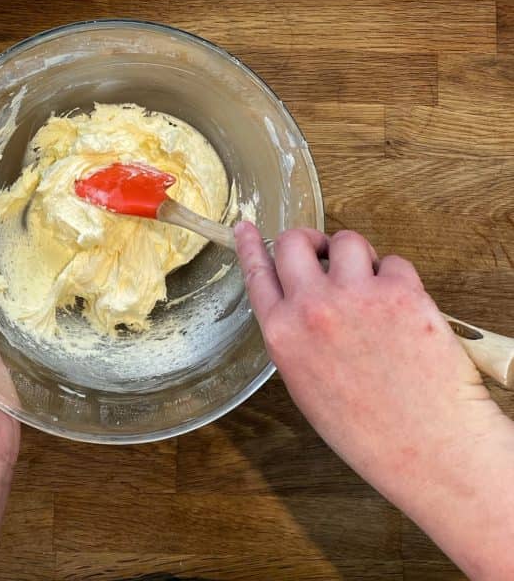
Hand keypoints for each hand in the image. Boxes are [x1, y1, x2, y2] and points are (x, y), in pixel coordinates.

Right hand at [234, 222, 513, 570]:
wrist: (429, 449)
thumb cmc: (371, 432)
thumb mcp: (307, 386)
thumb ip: (295, 337)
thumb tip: (302, 302)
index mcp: (283, 336)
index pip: (256, 273)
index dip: (250, 245)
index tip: (246, 227)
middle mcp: (312, 309)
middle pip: (294, 242)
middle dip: (309, 241)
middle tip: (325, 253)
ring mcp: (355, 296)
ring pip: (347, 240)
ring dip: (358, 257)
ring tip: (372, 285)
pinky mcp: (400, 291)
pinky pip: (395, 262)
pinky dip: (399, 279)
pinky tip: (405, 309)